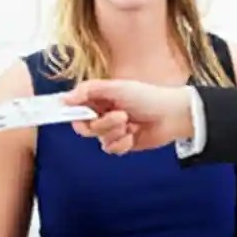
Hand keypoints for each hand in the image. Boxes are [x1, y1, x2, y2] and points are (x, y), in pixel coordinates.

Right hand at [60, 79, 192, 154]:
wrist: (172, 115)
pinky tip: (134, 135)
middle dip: (101, 124)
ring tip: (131, 124)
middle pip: (84, 126)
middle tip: (120, 116)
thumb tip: (64, 99)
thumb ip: (89, 90)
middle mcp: (103, 113)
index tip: (69, 113)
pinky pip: (111, 148)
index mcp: (100, 98)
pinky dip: (122, 143)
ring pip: (98, 138)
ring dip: (114, 132)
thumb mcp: (117, 88)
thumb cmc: (147, 97)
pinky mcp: (122, 143)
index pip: (76, 106)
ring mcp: (113, 129)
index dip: (71, 110)